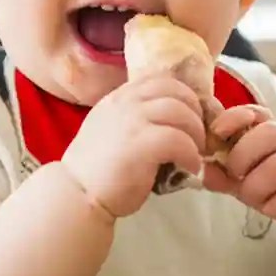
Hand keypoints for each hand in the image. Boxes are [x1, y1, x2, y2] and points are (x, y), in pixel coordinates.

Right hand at [61, 75, 205, 217]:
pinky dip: (192, 154)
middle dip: (195, 111)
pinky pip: (180, 140)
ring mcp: (133, 121)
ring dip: (196, 132)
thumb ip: (135, 118)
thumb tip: (171, 121)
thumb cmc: (97, 170)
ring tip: (196, 152)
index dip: (183, 95)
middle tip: (198, 135)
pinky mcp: (141, 144)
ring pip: (181, 111)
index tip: (190, 116)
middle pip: (176, 91)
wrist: (77, 195)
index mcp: (118, 97)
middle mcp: (125, 102)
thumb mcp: (112, 130)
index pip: (160, 80)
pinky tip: (191, 166)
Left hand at [203, 106, 275, 232]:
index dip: (235, 117)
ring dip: (257, 189)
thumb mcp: (245, 179)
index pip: (255, 112)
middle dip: (242, 159)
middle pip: (266, 134)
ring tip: (256, 200)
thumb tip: (204, 171)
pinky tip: (273, 208)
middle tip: (237, 179)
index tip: (218, 132)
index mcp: (269, 131)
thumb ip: (222, 175)